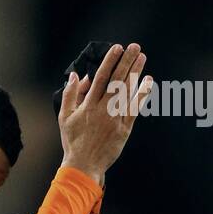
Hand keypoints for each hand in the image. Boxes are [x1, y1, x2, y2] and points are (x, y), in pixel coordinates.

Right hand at [58, 43, 151, 183]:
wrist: (83, 166)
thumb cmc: (73, 142)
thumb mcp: (64, 117)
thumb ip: (69, 94)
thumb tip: (74, 75)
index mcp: (88, 106)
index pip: (101, 78)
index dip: (110, 61)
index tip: (117, 48)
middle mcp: (103, 110)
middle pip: (117, 81)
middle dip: (126, 62)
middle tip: (135, 47)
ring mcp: (115, 120)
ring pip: (127, 92)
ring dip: (136, 73)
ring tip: (142, 58)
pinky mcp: (124, 130)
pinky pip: (135, 109)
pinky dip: (142, 94)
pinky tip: (148, 81)